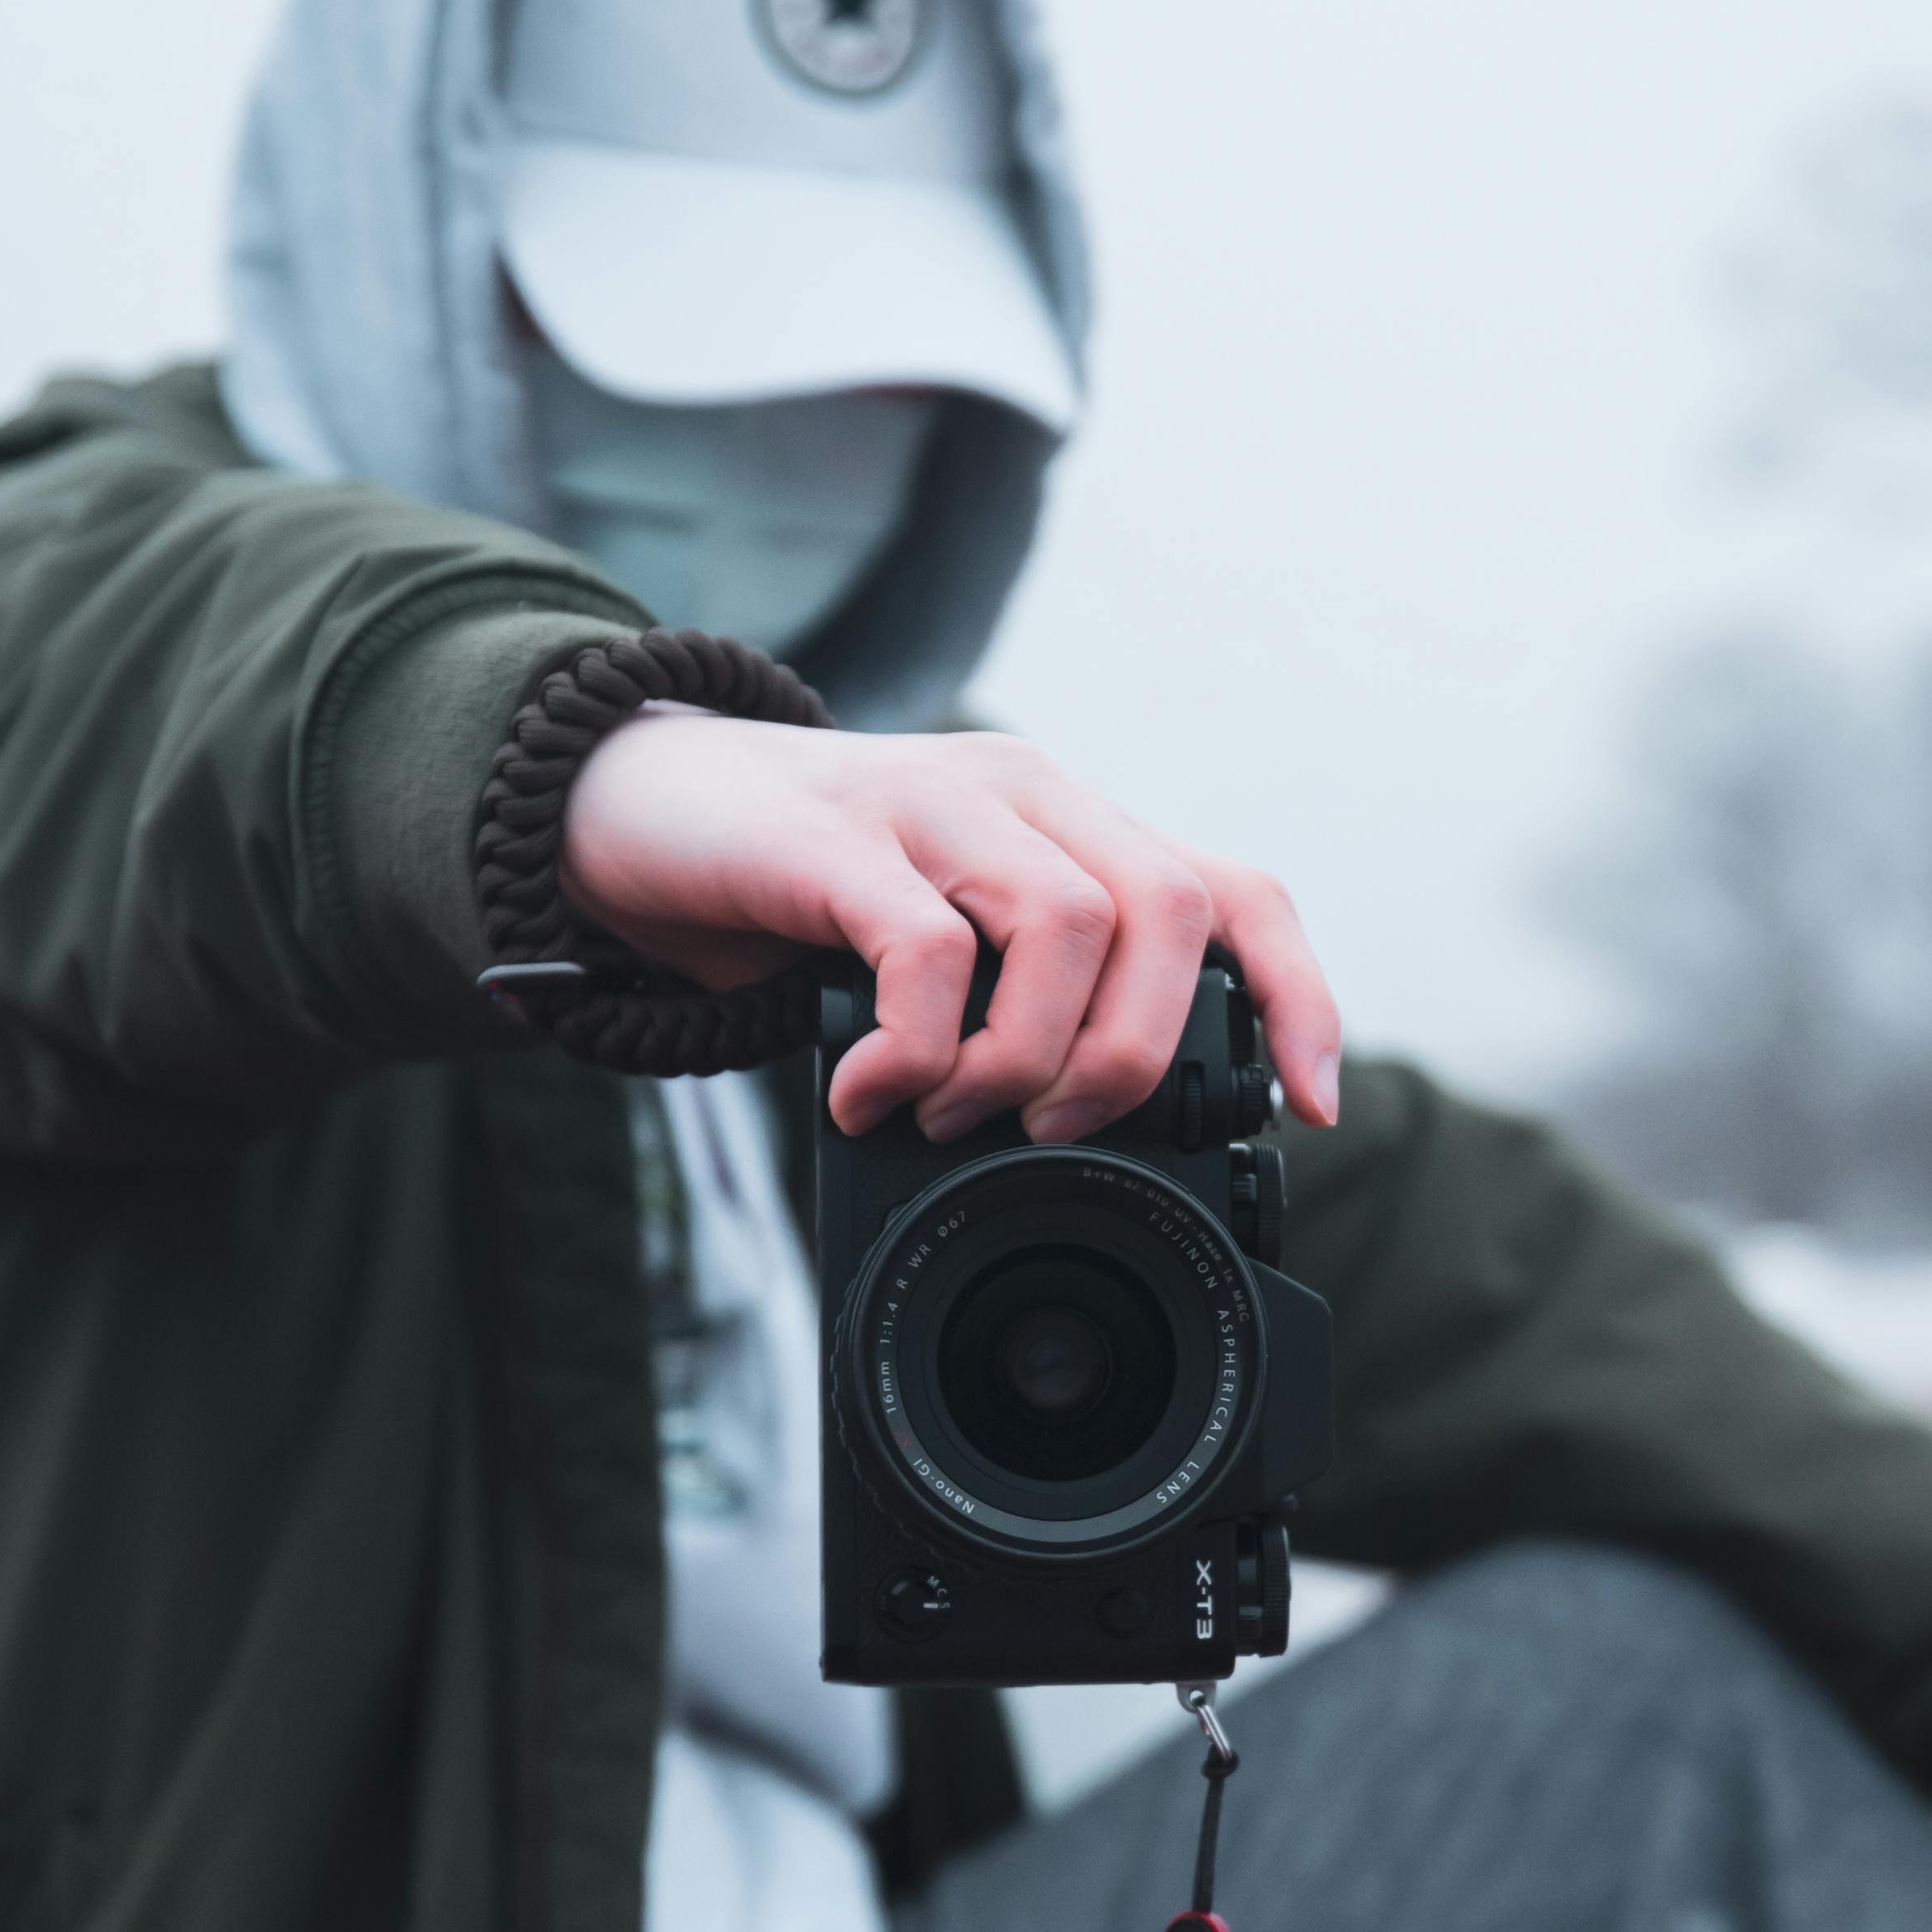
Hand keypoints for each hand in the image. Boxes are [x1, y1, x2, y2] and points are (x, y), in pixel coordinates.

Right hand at [562, 712, 1341, 1147]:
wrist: (625, 801)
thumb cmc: (797, 893)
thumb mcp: (938, 939)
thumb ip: (1017, 999)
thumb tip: (1087, 1136)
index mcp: (1066, 823)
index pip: (1229, 888)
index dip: (1293, 995)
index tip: (1305, 1108)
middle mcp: (1019, 795)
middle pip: (1167, 906)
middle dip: (1137, 1050)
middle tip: (1057, 1130)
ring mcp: (929, 802)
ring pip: (1068, 922)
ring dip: (1027, 1055)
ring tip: (953, 1112)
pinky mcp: (832, 836)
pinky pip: (926, 949)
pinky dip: (917, 1048)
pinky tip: (869, 1094)